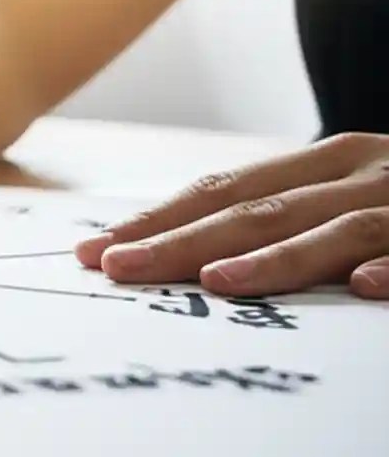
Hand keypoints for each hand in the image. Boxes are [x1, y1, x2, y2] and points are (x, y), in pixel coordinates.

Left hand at [75, 133, 388, 299]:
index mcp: (327, 163)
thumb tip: (191, 251)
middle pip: (258, 208)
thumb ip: (283, 216)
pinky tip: (361, 292)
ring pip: (338, 229)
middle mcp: (365, 172)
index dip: (157, 218)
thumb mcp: (345, 195)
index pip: (224, 189)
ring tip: (217, 283)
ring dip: (276, 258)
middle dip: (181, 239)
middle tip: (116, 269)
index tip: (94, 250)